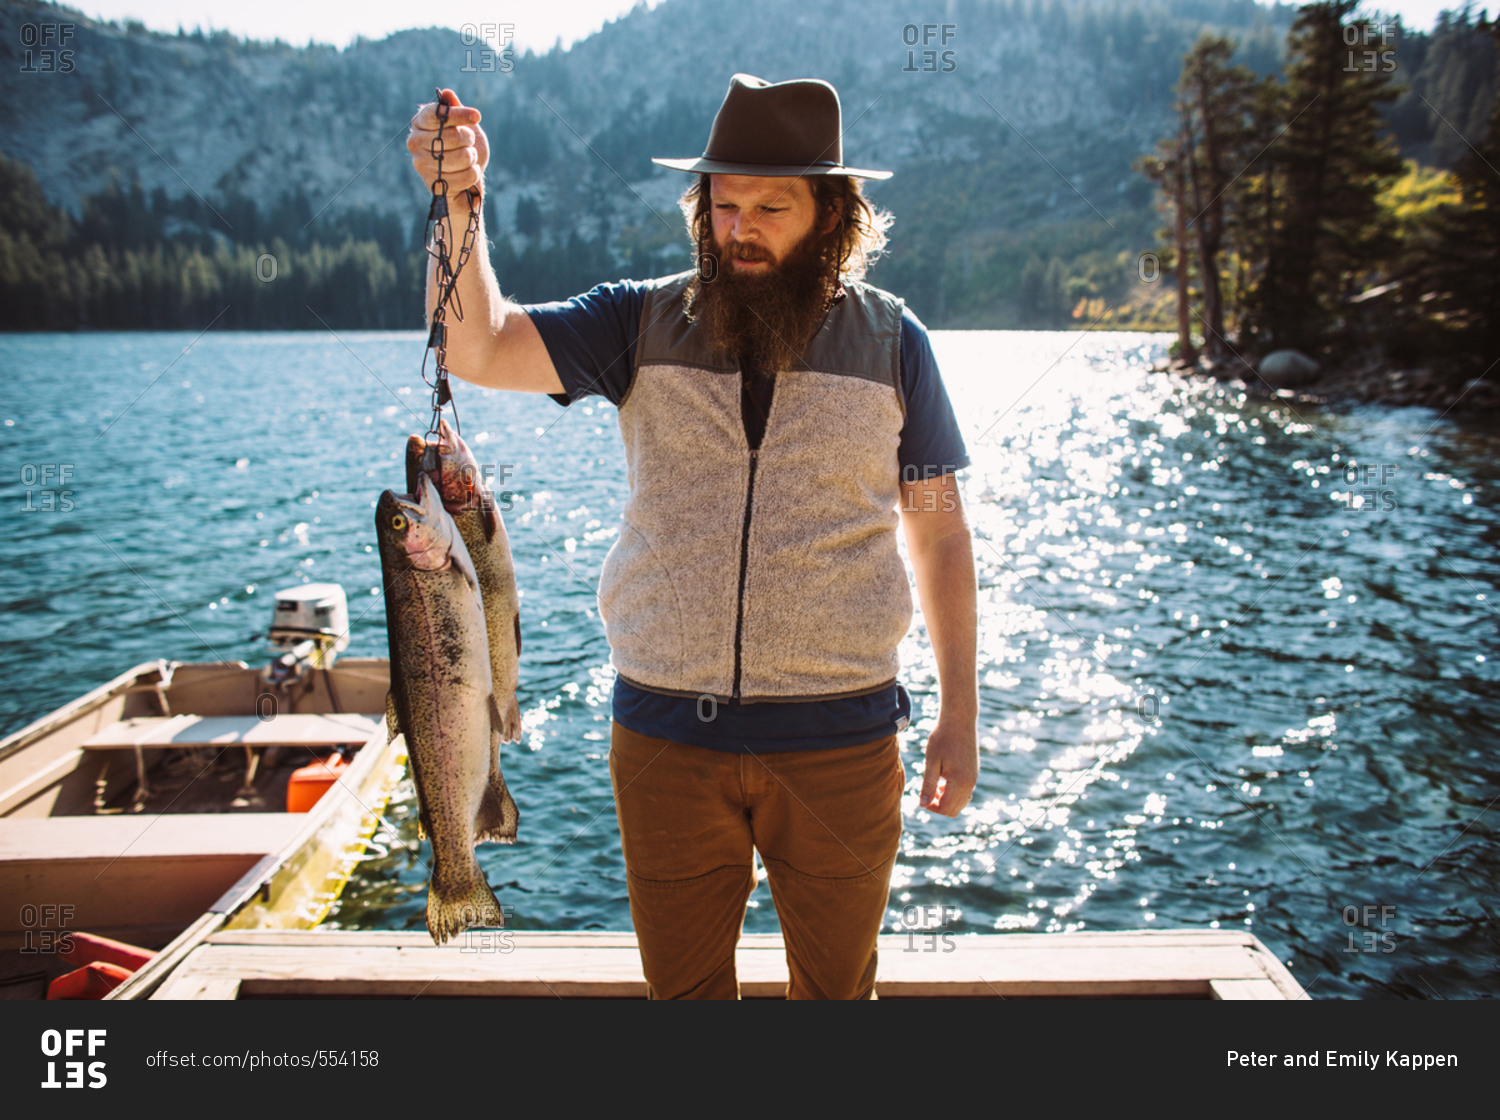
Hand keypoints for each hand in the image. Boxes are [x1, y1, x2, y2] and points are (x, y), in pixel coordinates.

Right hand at [407, 88, 488, 203]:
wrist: (467, 183)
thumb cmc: (464, 150)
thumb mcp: (464, 127)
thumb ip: (456, 110)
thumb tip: (447, 93)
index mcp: (420, 123)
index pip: (437, 114)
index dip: (458, 114)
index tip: (477, 116)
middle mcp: (414, 142)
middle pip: (451, 136)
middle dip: (468, 139)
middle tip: (469, 143)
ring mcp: (421, 164)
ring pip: (461, 157)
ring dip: (472, 158)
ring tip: (469, 159)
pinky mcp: (431, 184)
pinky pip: (464, 176)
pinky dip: (473, 174)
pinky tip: (470, 172)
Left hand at [919, 716, 978, 816]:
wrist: (959, 720)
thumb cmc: (942, 738)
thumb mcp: (931, 762)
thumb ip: (928, 785)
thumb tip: (923, 805)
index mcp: (960, 782)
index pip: (946, 809)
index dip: (931, 807)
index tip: (921, 796)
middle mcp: (971, 783)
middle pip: (954, 810)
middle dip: (939, 805)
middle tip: (927, 790)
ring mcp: (974, 778)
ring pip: (961, 802)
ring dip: (946, 799)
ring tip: (935, 783)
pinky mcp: (974, 772)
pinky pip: (965, 792)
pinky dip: (953, 792)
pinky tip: (943, 777)